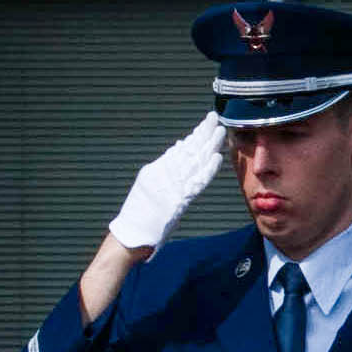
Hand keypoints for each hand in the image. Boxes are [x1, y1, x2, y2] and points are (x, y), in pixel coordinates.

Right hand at [107, 113, 228, 250]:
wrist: (132, 233)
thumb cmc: (140, 212)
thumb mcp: (149, 182)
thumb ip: (164, 165)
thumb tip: (180, 147)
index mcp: (158, 169)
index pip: (182, 149)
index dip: (196, 135)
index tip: (207, 123)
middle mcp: (165, 175)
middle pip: (189, 150)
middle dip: (203, 133)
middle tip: (214, 118)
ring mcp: (172, 186)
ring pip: (195, 162)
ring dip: (209, 146)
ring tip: (219, 131)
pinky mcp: (178, 200)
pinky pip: (197, 183)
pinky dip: (208, 170)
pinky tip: (217, 158)